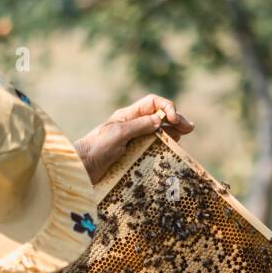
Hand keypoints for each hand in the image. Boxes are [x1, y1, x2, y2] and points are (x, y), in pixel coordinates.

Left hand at [73, 95, 194, 183]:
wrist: (81, 169)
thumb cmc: (95, 148)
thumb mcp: (118, 134)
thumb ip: (138, 126)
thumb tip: (159, 120)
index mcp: (128, 116)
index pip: (153, 103)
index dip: (166, 108)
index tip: (173, 120)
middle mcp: (132, 126)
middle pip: (159, 118)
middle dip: (175, 120)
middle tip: (189, 128)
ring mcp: (133, 142)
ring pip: (158, 133)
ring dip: (172, 133)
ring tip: (183, 138)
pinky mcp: (132, 156)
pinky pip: (152, 149)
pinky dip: (164, 148)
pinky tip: (171, 151)